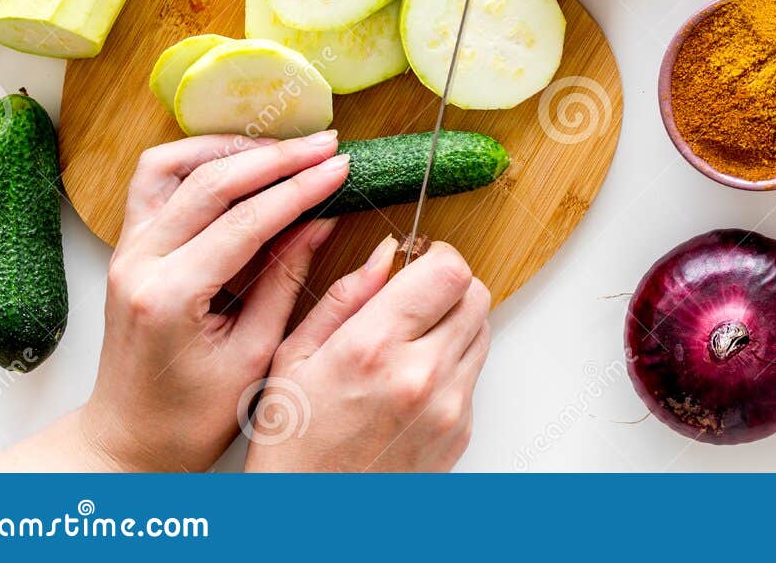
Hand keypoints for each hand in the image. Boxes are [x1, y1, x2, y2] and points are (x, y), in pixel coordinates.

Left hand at [77, 131, 348, 471]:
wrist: (129, 442)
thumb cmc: (190, 418)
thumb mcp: (254, 355)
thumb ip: (284, 281)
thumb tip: (319, 222)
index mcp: (168, 297)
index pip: (245, 221)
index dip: (299, 189)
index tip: (340, 168)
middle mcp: (137, 265)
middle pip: (209, 182)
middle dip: (275, 158)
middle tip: (325, 147)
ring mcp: (125, 252)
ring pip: (170, 166)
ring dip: (229, 149)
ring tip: (280, 151)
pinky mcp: (127, 248)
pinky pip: (155, 181)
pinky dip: (197, 161)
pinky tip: (237, 165)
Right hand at [243, 237, 490, 471]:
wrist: (311, 520)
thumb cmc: (292, 444)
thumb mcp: (294, 359)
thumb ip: (345, 298)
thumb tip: (384, 255)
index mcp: (373, 349)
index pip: (449, 272)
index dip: (438, 255)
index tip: (419, 260)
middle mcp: (420, 376)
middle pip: (477, 295)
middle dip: (449, 286)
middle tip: (417, 298)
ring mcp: (447, 406)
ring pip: (482, 332)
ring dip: (455, 324)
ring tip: (410, 344)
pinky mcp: (460, 431)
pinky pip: (473, 375)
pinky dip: (452, 366)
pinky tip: (409, 384)